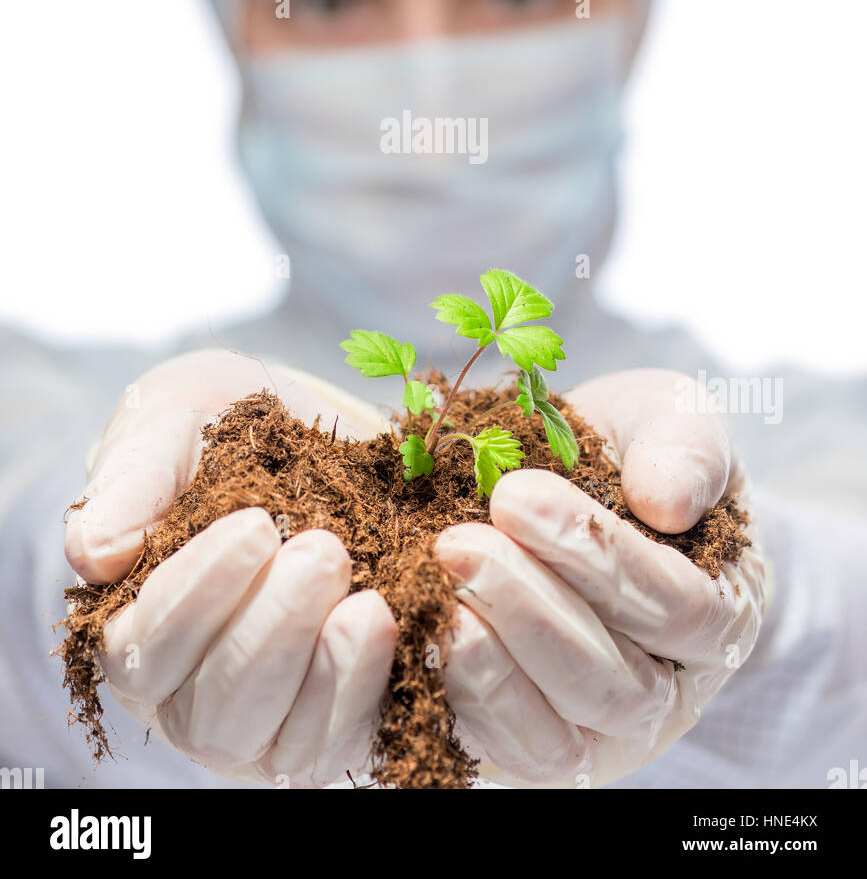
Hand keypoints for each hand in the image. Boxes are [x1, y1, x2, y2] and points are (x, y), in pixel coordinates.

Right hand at [65, 348, 396, 786]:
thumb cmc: (218, 428)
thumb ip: (133, 478)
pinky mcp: (339, 724)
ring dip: (331, 673)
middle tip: (324, 551)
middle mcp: (193, 698)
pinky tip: (397, 626)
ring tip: (368, 602)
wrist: (310, 429)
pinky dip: (379, 689)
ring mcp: (269, 722)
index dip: (200, 595)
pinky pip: (353, 739)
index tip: (257, 525)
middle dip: (274, 632)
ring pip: (288, 741)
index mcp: (136, 633)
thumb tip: (94, 555)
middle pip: (219, 712)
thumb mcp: (170, 422)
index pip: (149, 649)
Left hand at [435, 369, 766, 787]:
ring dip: (490, 665)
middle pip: (614, 687)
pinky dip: (454, 700)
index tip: (516, 495)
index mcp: (719, 619)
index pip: (677, 608)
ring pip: (554, 741)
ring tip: (436, 586)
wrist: (574, 482)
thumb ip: (686, 446)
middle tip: (458, 543)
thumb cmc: (631, 452)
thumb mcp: (668, 418)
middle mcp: (665, 697)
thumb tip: (669, 500)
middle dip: (529, 610)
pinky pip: (495, 753)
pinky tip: (418, 632)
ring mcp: (593, 735)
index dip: (599, 557)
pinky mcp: (521, 744)